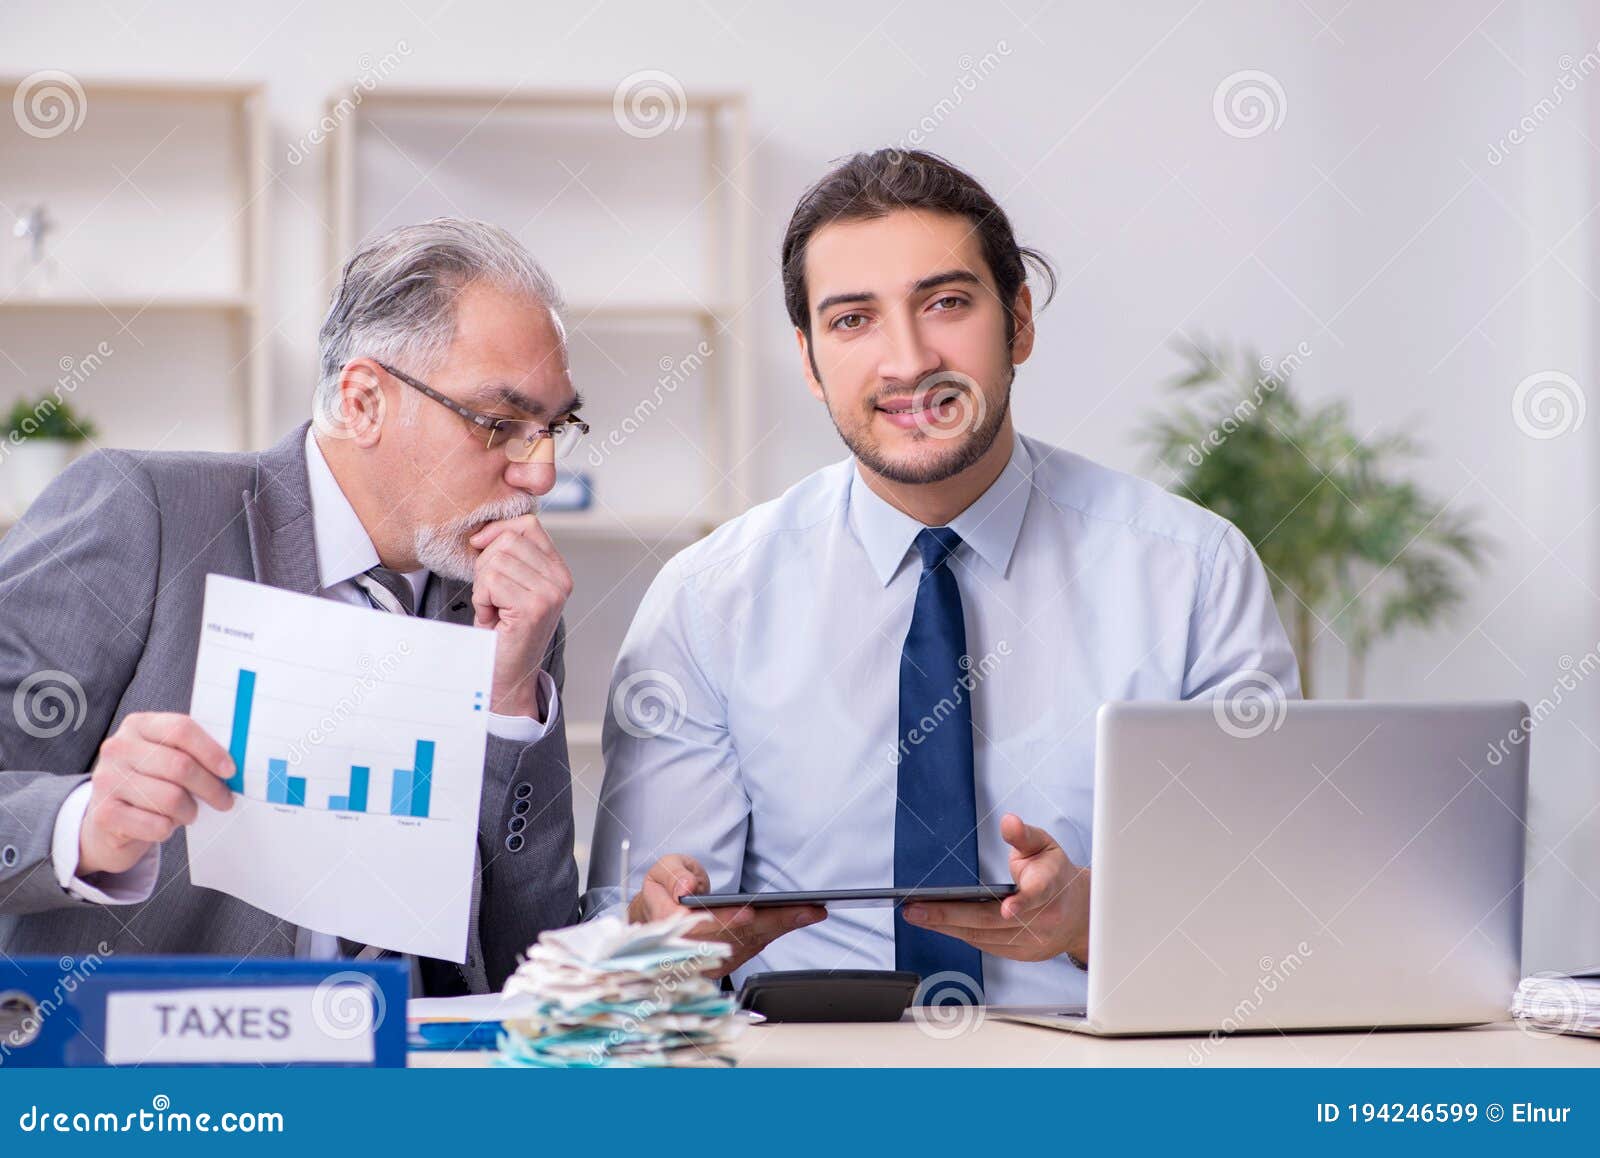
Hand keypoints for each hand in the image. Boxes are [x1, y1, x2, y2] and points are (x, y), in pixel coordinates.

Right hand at [78, 712, 235, 876]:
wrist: (109, 820)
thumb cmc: (150, 782)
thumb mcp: (166, 757)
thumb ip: (192, 753)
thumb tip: (231, 767)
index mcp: (138, 725)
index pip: (181, 729)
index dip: (212, 751)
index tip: (230, 771)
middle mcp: (118, 748)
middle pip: (180, 766)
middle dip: (211, 787)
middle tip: (224, 800)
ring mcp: (107, 780)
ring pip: (171, 798)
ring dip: (189, 811)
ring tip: (189, 812)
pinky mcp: (104, 813)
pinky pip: (156, 825)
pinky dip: (168, 829)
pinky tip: (164, 824)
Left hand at [468, 513, 571, 719]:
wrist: (505, 676)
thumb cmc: (503, 631)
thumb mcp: (510, 584)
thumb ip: (509, 555)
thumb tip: (484, 531)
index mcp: (558, 570)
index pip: (528, 524)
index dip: (497, 531)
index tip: (481, 549)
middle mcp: (561, 580)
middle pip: (508, 540)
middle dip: (485, 565)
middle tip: (490, 595)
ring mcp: (551, 593)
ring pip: (496, 562)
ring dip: (482, 586)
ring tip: (494, 608)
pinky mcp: (535, 608)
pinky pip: (491, 583)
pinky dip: (481, 600)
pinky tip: (493, 618)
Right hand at [628, 853, 825, 978]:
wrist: (659, 918)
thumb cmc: (664, 892)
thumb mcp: (661, 873)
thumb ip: (672, 876)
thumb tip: (686, 889)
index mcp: (671, 927)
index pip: (700, 926)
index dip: (725, 921)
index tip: (748, 913)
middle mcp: (694, 951)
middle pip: (735, 937)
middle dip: (770, 923)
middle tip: (803, 909)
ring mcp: (713, 960)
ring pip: (750, 943)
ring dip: (782, 928)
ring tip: (812, 911)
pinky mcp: (729, 960)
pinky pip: (757, 944)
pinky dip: (780, 930)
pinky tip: (803, 917)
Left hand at [902, 813, 1089, 963]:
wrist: (1078, 913)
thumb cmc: (1055, 875)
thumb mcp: (1044, 846)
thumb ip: (1023, 835)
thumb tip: (1009, 821)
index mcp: (1050, 887)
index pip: (1037, 895)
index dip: (1022, 903)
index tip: (1007, 908)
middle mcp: (1042, 919)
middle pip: (992, 921)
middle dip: (950, 915)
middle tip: (916, 909)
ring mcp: (1031, 941)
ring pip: (983, 936)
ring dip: (947, 927)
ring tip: (917, 915)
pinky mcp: (1020, 954)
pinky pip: (984, 945)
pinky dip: (959, 934)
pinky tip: (938, 924)